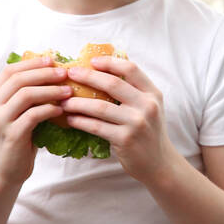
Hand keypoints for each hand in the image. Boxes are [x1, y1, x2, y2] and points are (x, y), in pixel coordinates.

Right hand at [0, 55, 70, 186]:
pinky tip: (62, 109)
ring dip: (51, 90)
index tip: (52, 60)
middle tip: (65, 72)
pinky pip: (33, 115)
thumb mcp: (17, 114)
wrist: (4, 172)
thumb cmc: (17, 140)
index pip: (9, 71)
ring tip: (68, 91)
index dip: (31, 63)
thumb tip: (53, 74)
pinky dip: (50, 109)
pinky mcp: (12, 135)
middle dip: (44, 73)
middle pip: (18, 79)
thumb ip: (26, 97)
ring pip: (26, 94)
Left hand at [58, 56, 175, 184]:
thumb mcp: (149, 108)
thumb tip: (103, 72)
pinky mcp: (125, 139)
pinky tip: (71, 119)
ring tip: (64, 101)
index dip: (110, 62)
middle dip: (88, 76)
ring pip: (100, 107)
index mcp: (153, 94)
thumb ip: (134, 91)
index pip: (131, 69)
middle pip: (113, 84)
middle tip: (70, 74)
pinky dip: (81, 121)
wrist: (159, 163)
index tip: (92, 61)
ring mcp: (137, 123)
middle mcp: (147, 106)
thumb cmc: (148, 132)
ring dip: (78, 102)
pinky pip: (96, 127)